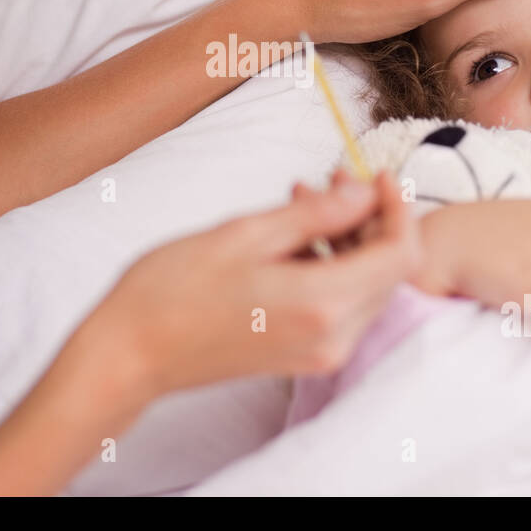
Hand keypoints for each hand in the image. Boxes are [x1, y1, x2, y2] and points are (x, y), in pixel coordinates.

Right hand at [76, 169, 423, 400]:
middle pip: (388, 271)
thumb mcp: (245, 234)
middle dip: (370, 218)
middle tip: (333, 176)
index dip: (397, 207)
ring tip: (301, 197)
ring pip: (366, 285)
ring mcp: (320, 353)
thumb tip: (365, 193)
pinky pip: (340, 304)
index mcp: (321, 304)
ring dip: (349, 238)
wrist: (130, 354)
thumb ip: (315, 215)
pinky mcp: (304, 356)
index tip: (375, 174)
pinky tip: (291, 234)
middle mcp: (332, 337)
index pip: (400, 254)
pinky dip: (330, 264)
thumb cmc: (173, 290)